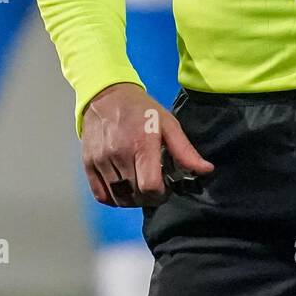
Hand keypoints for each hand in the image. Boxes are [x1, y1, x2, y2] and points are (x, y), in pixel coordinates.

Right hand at [81, 83, 213, 207]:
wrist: (106, 95)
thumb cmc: (141, 109)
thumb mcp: (168, 124)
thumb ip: (185, 150)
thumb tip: (207, 170)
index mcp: (141, 144)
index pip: (150, 186)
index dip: (161, 194)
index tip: (165, 187)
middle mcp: (118, 154)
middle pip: (136, 195)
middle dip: (149, 196)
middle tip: (154, 185)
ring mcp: (101, 160)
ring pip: (118, 199)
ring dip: (133, 200)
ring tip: (139, 187)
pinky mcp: (88, 164)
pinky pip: (101, 196)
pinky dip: (114, 199)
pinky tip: (124, 188)